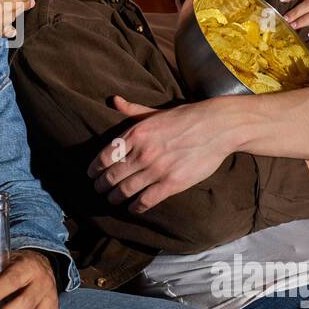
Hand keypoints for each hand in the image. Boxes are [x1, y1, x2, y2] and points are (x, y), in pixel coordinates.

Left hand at [89, 96, 231, 212]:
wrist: (217, 126)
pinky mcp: (172, 183)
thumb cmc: (186, 117)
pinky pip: (146, 200)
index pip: (104, 156)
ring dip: (114, 198)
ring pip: (125, 190)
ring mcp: (156, 169)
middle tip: (98, 190)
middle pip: (111, 176)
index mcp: (135, 133)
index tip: (91, 175)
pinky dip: (136, 207)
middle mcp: (142, 152)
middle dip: (101, 186)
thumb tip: (114, 100)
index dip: (94, 169)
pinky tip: (133, 207)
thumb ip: (133, 109)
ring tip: (112, 200)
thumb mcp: (156, 111)